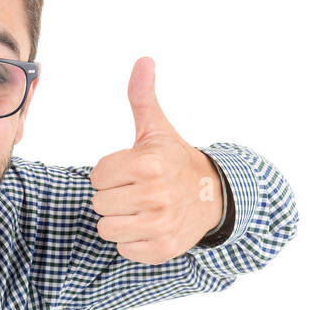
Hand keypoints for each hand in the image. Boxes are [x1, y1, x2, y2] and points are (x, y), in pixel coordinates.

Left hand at [90, 56, 223, 264]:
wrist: (212, 195)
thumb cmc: (174, 161)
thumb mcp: (156, 129)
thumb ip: (142, 97)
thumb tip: (143, 61)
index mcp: (148, 164)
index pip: (97, 176)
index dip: (110, 173)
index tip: (131, 171)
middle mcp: (154, 195)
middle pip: (99, 203)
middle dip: (114, 196)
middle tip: (136, 190)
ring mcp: (159, 224)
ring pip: (106, 228)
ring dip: (119, 220)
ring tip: (140, 209)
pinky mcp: (161, 249)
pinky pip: (123, 249)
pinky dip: (132, 241)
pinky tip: (148, 226)